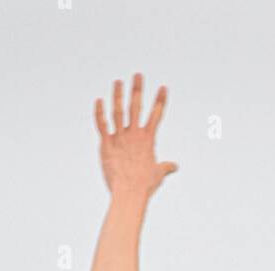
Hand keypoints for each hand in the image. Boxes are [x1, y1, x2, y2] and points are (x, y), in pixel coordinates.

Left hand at [94, 71, 177, 197]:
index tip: (163, 87)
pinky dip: (99, 112)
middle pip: (136, 106)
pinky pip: (101, 124)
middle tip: (137, 75)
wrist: (129, 192)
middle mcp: (134, 134)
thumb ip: (166, 167)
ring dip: (118, 95)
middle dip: (137, 89)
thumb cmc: (145, 186)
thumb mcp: (159, 174)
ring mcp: (120, 137)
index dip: (160, 100)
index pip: (156, 115)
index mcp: (148, 139)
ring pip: (118, 111)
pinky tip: (99, 100)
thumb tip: (175, 167)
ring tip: (118, 82)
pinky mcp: (106, 144)